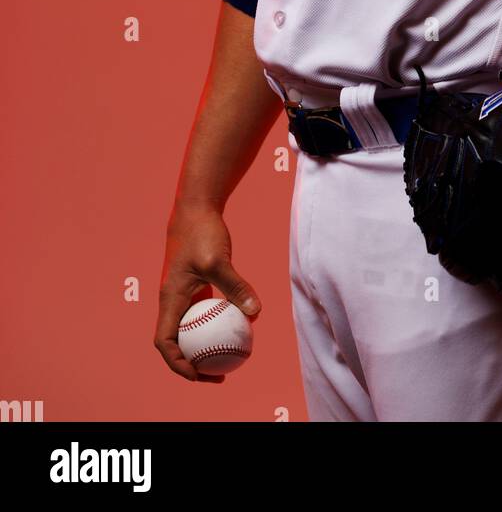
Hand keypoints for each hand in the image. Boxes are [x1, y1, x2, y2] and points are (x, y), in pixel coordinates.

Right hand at [154, 202, 260, 381]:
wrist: (196, 206)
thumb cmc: (201, 231)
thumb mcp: (218, 260)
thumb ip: (235, 286)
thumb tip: (255, 313)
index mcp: (169, 298)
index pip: (165, 341)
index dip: (177, 363)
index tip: (198, 375)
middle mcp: (172, 299)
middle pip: (176, 342)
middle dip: (192, 364)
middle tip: (220, 376)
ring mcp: (183, 292)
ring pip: (190, 329)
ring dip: (204, 347)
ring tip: (229, 360)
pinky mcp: (195, 285)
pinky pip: (202, 313)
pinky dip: (215, 325)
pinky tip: (238, 327)